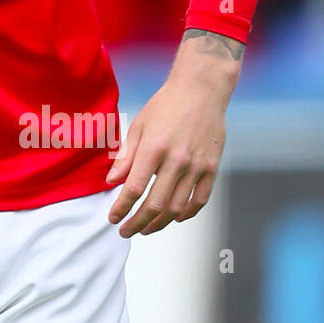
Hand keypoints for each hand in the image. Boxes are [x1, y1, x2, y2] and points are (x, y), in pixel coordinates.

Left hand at [105, 47, 235, 236]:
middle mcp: (176, 161)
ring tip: (145, 229)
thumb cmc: (165, 105)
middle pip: (155, 205)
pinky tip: (174, 218)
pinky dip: (186, 214)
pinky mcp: (212, 168)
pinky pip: (200, 200)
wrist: (201, 90)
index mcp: (154, 149)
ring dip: (159, 224)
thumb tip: (112, 181)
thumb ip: (125, 156)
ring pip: (177, 208)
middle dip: (136, 223)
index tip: (112, 218)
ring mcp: (197, 167)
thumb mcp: (138, 126)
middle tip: (125, 231)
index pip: (134, 189)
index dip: (121, 208)